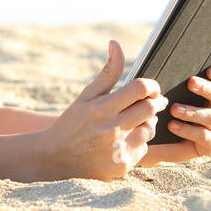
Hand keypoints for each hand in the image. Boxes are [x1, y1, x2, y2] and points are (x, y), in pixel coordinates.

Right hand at [37, 39, 166, 180]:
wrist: (55, 156)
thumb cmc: (73, 120)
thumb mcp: (87, 94)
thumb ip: (108, 71)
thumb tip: (116, 43)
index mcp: (102, 108)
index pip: (140, 88)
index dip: (151, 85)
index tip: (151, 88)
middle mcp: (111, 130)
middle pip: (150, 109)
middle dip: (155, 102)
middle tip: (153, 101)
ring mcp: (117, 150)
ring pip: (149, 129)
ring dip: (147, 122)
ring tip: (136, 120)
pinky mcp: (121, 166)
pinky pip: (144, 149)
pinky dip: (138, 142)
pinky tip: (125, 140)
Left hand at [137, 56, 210, 166]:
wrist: (161, 140)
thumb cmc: (168, 108)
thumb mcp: (172, 91)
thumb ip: (176, 77)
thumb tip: (164, 59)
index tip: (210, 70)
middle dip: (206, 87)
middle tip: (190, 83)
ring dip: (192, 112)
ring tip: (174, 109)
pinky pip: (204, 135)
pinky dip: (187, 130)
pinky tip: (172, 125)